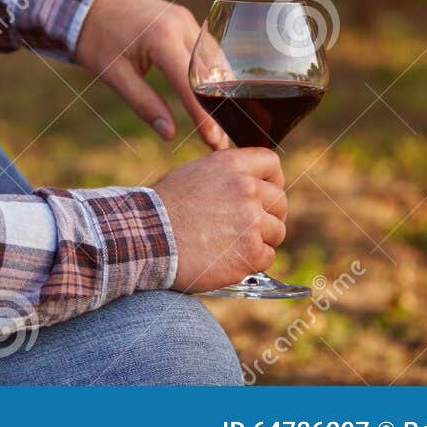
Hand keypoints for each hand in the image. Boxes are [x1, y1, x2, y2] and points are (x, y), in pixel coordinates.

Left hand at [73, 0, 228, 147]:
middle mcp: (182, 24)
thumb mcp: (114, 75)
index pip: (191, 83)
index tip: (213, 141)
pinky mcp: (185, 19)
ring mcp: (186, 19)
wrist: (89, 0)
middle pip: (211, 72)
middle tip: (219, 142)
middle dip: (217, 108)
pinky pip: (206, 49)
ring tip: (217, 125)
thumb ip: (143, 103)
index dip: (203, 115)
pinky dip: (212, 73)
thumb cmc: (96, 38)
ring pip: (215, 60)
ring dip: (220, 91)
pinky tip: (213, 96)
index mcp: (162, 37)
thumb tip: (169, 133)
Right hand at [152, 148, 287, 291]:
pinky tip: (229, 259)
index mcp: (232, 164)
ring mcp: (252, 221)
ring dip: (260, 239)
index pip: (271, 164)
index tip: (264, 192)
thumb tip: (245, 181)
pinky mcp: (251, 252)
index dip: (271, 179)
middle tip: (247, 226)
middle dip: (267, 214)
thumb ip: (225, 175)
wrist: (147, 239)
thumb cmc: (163, 208)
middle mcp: (247, 189)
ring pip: (276, 231)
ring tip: (233, 244)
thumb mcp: (193, 174)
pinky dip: (252, 262)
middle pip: (279, 201)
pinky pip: (267, 257)